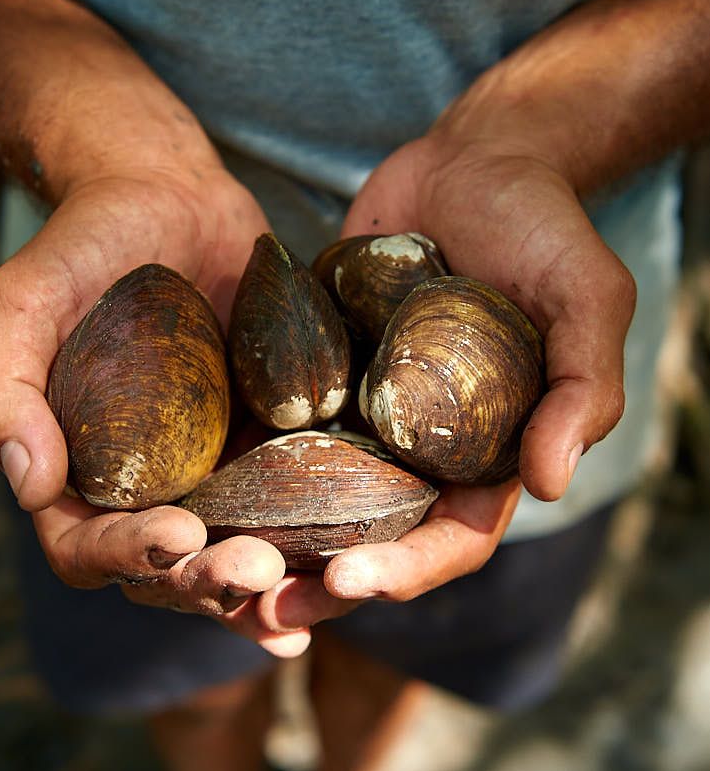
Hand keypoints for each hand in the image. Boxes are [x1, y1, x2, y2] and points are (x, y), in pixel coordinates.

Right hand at [0, 166, 310, 656]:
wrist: (169, 196)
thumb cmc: (83, 246)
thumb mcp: (25, 302)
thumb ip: (4, 388)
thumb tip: (30, 484)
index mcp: (76, 476)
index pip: (88, 549)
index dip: (125, 557)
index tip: (174, 534)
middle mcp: (146, 490)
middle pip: (169, 572)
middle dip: (207, 582)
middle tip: (252, 569)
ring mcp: (215, 472)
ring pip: (236, 555)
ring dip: (266, 584)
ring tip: (302, 584)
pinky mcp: (272, 444)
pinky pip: (297, 503)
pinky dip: (319, 537)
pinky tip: (354, 546)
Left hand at [255, 107, 634, 629]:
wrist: (472, 160)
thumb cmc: (542, 226)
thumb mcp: (586, 296)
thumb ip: (583, 386)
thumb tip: (552, 483)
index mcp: (487, 455)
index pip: (450, 538)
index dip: (405, 569)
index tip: (350, 581)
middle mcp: (419, 451)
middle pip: (369, 542)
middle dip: (318, 585)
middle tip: (259, 610)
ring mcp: (362, 416)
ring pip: (310, 505)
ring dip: (265, 546)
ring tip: (208, 571)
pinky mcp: (313, 377)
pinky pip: (272, 433)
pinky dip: (235, 469)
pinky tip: (185, 491)